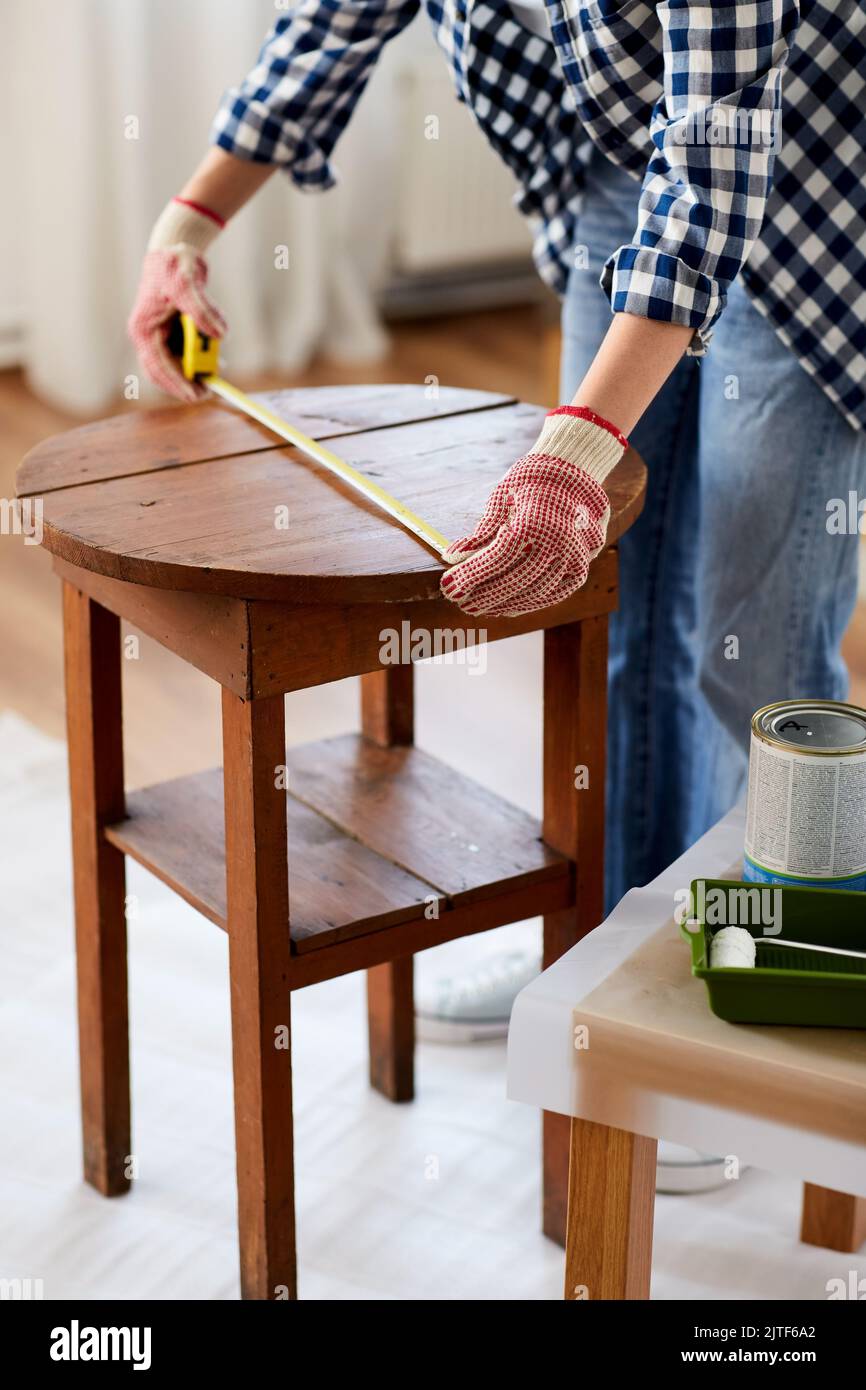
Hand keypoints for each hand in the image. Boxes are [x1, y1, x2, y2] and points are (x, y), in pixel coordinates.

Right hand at [128, 198, 226, 402]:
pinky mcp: (172, 333)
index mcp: (143, 329)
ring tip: (218, 369)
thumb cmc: (175, 263)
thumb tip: (220, 335)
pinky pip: (186, 353)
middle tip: (209, 391)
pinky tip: (217, 356)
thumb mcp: (187, 283)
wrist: (177, 248)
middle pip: (164, 372)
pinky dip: (201, 356)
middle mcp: (148, 336)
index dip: (176, 384)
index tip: (196, 395)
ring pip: (177, 365)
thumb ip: (202, 310)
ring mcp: (160, 336)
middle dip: (186, 383)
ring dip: (196, 369)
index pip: (157, 366)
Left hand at [440, 407, 626, 616]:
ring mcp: (573, 558)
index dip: (470, 576)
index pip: (496, 558)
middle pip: (514, 580)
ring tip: (478, 608)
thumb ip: (480, 532)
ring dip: (502, 604)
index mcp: (535, 521)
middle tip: (459, 602)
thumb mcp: (501, 498)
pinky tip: (505, 608)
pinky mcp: (579, 569)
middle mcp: (558, 542)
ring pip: (533, 593)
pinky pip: (551, 595)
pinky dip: (527, 604)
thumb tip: (452, 556)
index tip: (448, 588)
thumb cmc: (532, 481)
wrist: (575, 473)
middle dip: (482, 595)